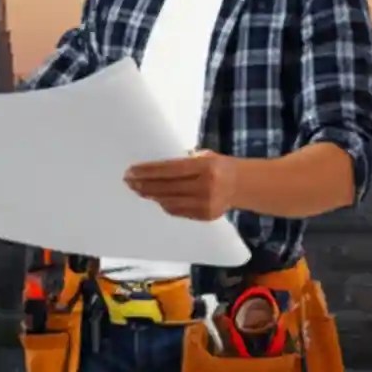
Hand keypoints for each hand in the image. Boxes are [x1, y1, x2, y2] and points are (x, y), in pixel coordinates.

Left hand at [123, 149, 238, 220]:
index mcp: (206, 167)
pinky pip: (178, 211)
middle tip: (128, 181)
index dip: (148, 171)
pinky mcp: (206, 216)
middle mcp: (207, 186)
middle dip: (144, 184)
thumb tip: (153, 167)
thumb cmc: (219, 166)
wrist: (242, 185)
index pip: (170, 170)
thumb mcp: (205, 155)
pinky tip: (155, 198)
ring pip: (170, 201)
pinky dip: (164, 204)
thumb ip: (183, 161)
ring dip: (151, 195)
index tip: (132, 171)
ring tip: (138, 189)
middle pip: (167, 187)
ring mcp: (207, 203)